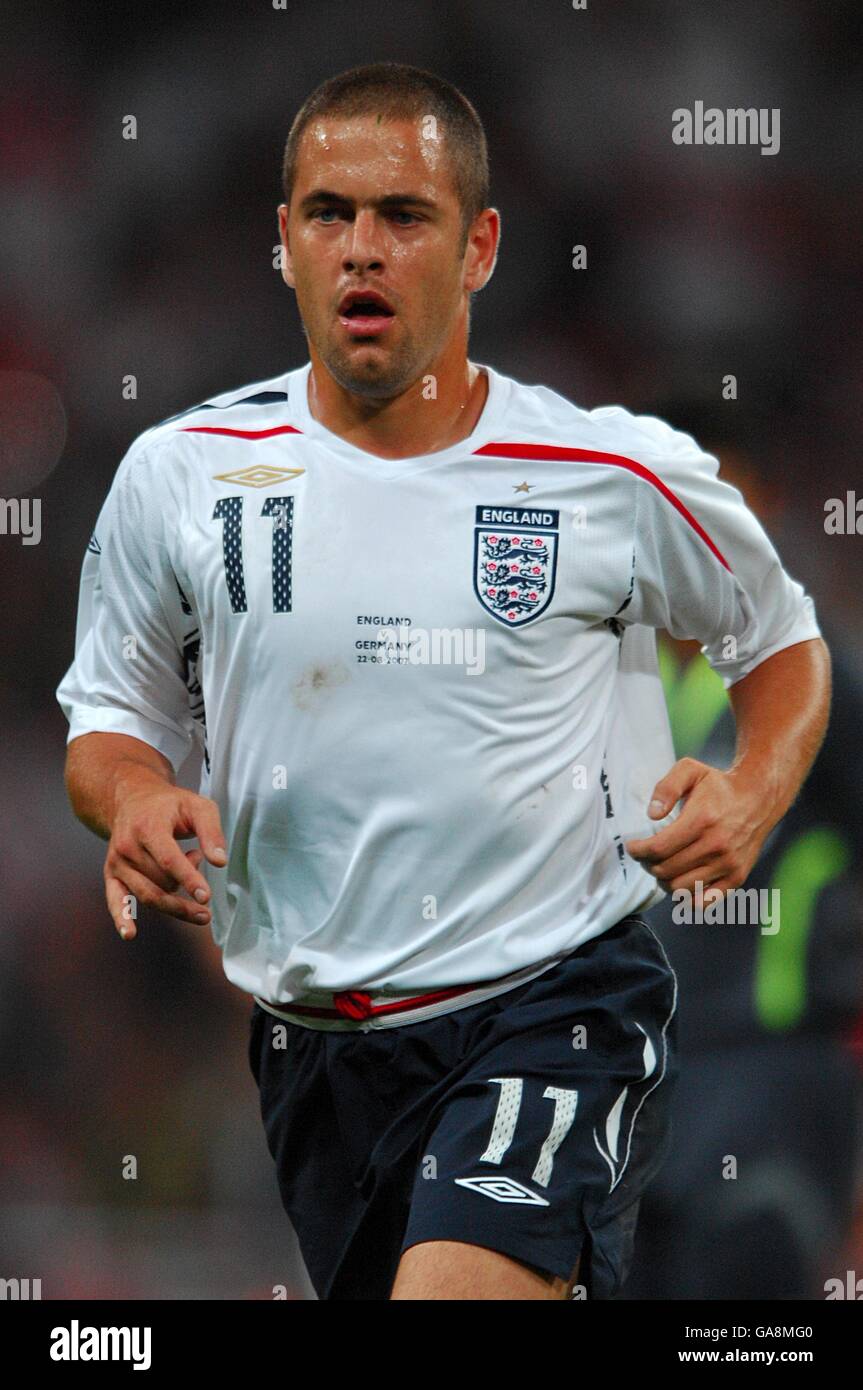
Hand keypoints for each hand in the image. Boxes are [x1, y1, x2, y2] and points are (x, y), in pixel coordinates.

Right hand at [104, 784, 226, 939]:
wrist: (132, 800)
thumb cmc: (170, 805)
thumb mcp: (198, 806)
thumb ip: (211, 831)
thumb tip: (219, 862)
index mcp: (148, 826)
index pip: (168, 860)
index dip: (188, 879)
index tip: (205, 897)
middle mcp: (127, 846)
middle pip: (161, 881)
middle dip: (186, 884)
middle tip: (202, 882)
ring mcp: (117, 862)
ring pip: (147, 894)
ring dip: (173, 900)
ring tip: (192, 892)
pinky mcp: (111, 875)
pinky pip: (115, 900)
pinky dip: (122, 918)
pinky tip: (130, 934)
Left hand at [624, 756, 772, 895]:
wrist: (758, 799)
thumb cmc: (718, 786)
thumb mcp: (690, 770)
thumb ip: (666, 788)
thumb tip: (652, 815)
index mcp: (702, 820)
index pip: (658, 848)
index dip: (638, 851)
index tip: (633, 847)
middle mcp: (717, 846)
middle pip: (666, 870)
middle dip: (648, 864)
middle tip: (646, 855)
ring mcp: (728, 864)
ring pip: (680, 888)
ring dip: (664, 880)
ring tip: (662, 866)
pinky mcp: (737, 877)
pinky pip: (704, 902)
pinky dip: (686, 898)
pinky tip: (680, 881)